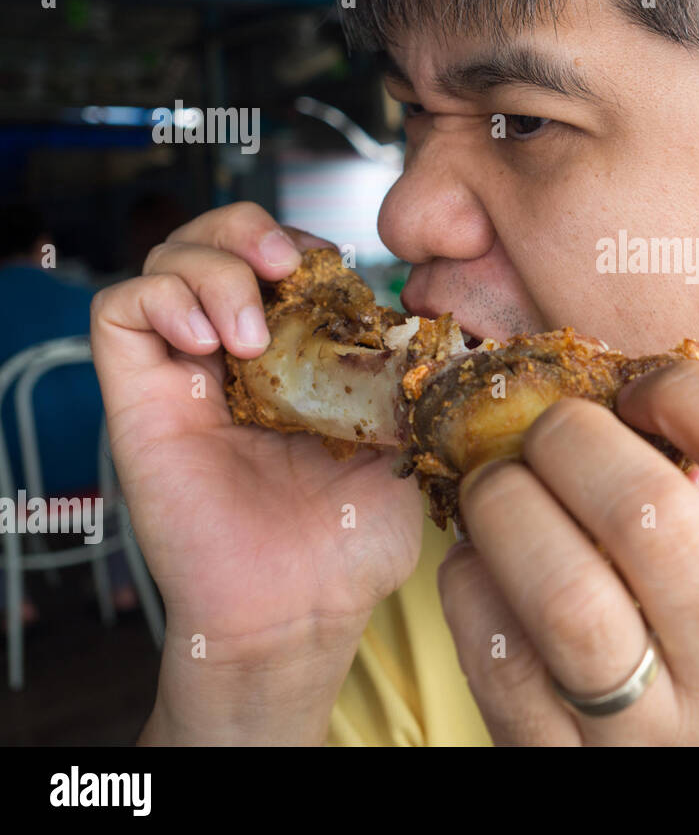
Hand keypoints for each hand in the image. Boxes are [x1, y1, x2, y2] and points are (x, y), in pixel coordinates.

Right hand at [91, 203, 425, 740]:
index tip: (336, 269)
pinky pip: (118, 313)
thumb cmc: (352, 536)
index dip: (302, 241)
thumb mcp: (406, 436)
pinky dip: (160, 300)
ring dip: (211, 268)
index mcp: (298, 355)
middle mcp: (236, 355)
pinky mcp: (140, 399)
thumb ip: (415, 373)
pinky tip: (208, 343)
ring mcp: (186, 374)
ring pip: (165, 262)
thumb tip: (443, 320)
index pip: (280, 257)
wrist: (302, 605)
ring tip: (249, 332)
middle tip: (284, 266)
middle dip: (247, 229)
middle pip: (215, 241)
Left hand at [436, 360, 698, 744]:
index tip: (647, 390)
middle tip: (554, 429)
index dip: (693, 394)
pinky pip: (499, 665)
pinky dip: (471, 590)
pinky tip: (478, 568)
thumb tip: (667, 427)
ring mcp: (651, 735)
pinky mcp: (566, 771)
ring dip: (510, 507)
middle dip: (577, 437)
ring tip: (499, 486)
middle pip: (647, 511)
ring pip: (565, 590)